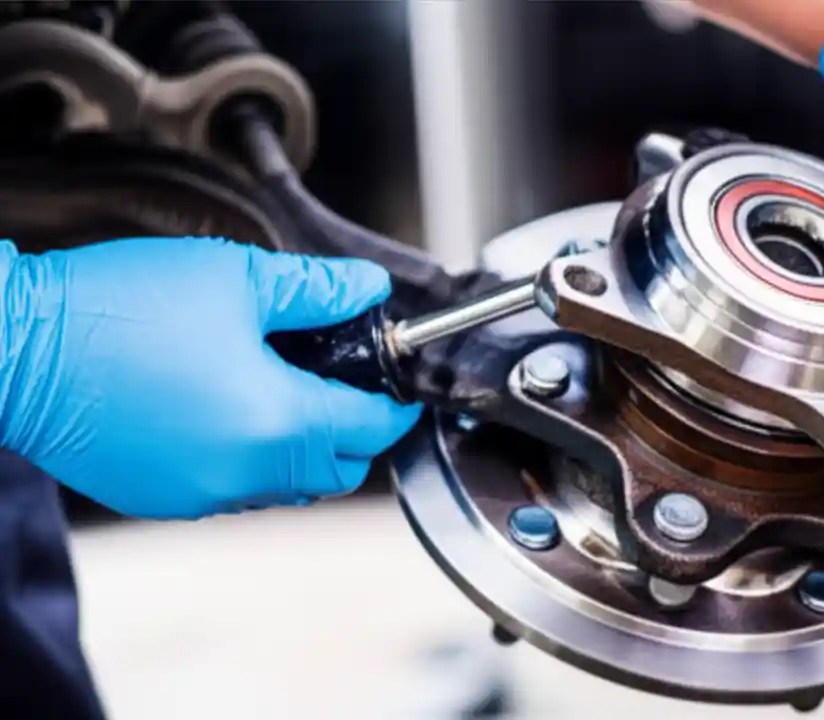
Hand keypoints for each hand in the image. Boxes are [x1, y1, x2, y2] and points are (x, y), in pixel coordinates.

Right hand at [0, 237, 421, 518]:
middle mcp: (248, 474)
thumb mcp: (237, 279)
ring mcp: (204, 494)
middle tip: (343, 381)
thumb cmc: (119, 309)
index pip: (373, 428)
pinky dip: (251, 461)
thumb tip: (367, 288)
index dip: (396, 403)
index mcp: (280, 422)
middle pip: (338, 468)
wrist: (18, 350)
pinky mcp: (165, 498)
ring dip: (302, 448)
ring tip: (280, 388)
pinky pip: (235, 489)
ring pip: (288, 485)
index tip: (399, 384)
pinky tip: (227, 411)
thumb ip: (318, 290)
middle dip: (356, 431)